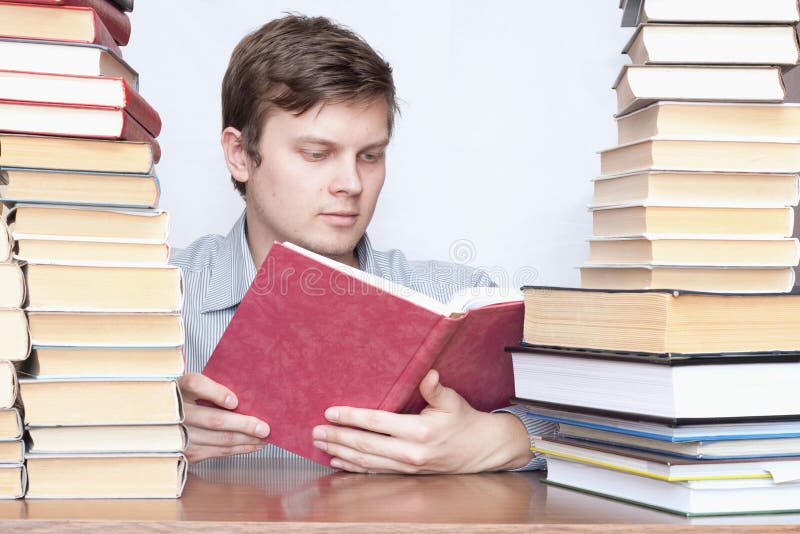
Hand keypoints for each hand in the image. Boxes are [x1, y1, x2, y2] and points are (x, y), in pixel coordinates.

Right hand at [179, 373, 270, 462]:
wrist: (162, 421)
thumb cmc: (187, 399)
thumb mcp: (193, 386)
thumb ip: (213, 386)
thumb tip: (246, 395)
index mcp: (180, 387)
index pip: (195, 384)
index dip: (216, 393)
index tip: (235, 401)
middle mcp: (177, 412)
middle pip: (215, 419)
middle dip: (244, 425)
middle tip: (265, 427)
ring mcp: (180, 436)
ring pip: (220, 439)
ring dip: (247, 439)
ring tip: (264, 436)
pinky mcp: (187, 453)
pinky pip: (218, 452)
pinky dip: (239, 448)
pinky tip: (253, 444)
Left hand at [311, 369, 532, 473]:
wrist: (482, 449)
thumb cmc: (465, 421)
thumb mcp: (452, 401)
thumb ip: (435, 389)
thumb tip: (428, 374)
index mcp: (420, 431)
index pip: (377, 422)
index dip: (352, 417)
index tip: (331, 412)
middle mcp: (411, 452)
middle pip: (365, 445)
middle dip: (337, 437)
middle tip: (315, 431)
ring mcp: (408, 467)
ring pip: (366, 461)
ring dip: (340, 452)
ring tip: (321, 444)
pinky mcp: (407, 474)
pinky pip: (375, 471)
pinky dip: (354, 468)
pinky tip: (339, 462)